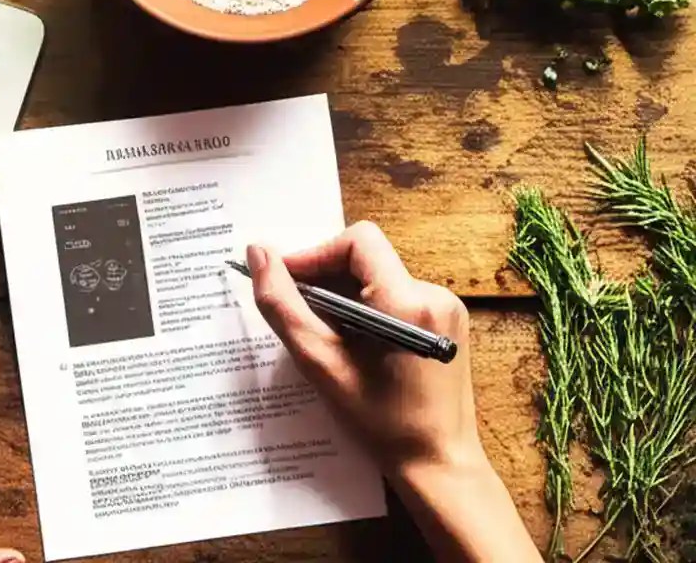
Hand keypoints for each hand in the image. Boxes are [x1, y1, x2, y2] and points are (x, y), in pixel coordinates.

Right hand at [247, 222, 538, 561]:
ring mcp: (446, 309)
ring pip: (378, 277)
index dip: (314, 255)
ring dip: (344, 296)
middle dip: (325, 278)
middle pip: (366, 258)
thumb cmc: (381, 422)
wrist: (437, 464)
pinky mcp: (447, 323)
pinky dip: (365, 309)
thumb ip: (283, 305)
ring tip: (325, 337)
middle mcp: (435, 295)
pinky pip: (396, 296)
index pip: (356, 241)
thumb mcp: (320, 364)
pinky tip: (352, 345)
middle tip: (298, 314)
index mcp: (408, 301)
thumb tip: (258, 253)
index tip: (285, 282)